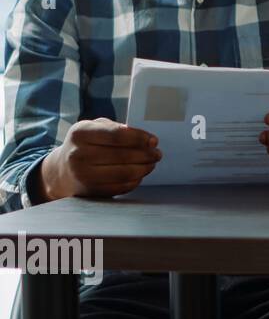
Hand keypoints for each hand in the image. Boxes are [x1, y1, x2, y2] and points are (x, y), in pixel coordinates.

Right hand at [38, 118, 161, 199]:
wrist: (62, 170)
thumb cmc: (85, 144)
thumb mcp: (94, 127)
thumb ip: (117, 128)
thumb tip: (146, 139)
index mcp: (80, 133)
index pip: (116, 135)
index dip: (139, 138)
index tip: (154, 140)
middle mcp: (78, 155)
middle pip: (123, 155)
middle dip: (146, 155)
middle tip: (157, 154)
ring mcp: (83, 175)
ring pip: (124, 173)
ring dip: (144, 168)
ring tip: (151, 163)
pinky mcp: (90, 191)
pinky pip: (121, 187)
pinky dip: (135, 180)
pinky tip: (140, 174)